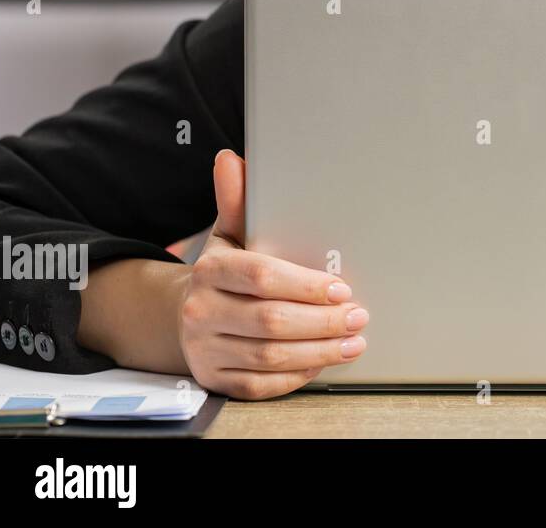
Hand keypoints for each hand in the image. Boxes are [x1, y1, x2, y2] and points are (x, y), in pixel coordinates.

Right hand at [176, 149, 368, 399]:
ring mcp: (206, 349)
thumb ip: (237, 201)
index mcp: (210, 270)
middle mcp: (202, 311)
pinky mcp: (215, 379)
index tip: (341, 287)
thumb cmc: (226, 271)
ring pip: (269, 357)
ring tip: (354, 340)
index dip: (305, 284)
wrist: (187, 314)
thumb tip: (231, 159)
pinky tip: (323, 362)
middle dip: (322, 321)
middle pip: (271, 321)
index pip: (262, 276)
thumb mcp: (231, 234)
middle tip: (358, 315)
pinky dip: (296, 376)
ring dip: (319, 351)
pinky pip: (260, 385)